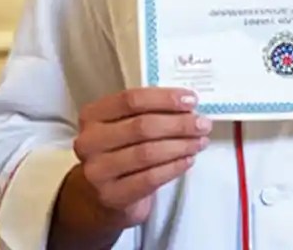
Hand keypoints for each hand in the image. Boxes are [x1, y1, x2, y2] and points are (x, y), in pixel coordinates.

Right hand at [70, 88, 211, 230]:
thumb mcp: (125, 125)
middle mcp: (89, 141)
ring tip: (200, 142)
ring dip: (180, 146)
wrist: (104, 193)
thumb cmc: (121, 150)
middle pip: (142, 126)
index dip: (165, 98)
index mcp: (93, 115)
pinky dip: (174, 167)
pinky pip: (150, 178)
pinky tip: (188, 160)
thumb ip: (150, 111)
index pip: (131, 100)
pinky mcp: (111, 195)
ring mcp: (97, 171)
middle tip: (203, 124)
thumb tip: (189, 105)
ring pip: (147, 153)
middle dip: (179, 124)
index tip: (191, 100)